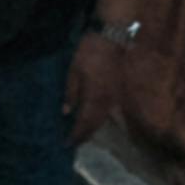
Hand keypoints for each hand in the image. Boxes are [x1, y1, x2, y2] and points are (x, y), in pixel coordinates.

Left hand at [63, 32, 146, 149]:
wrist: (112, 39)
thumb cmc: (89, 53)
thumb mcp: (74, 70)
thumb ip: (71, 92)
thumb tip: (66, 112)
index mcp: (94, 99)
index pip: (85, 124)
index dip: (76, 135)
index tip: (67, 144)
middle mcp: (106, 103)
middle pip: (95, 125)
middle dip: (85, 135)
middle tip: (74, 142)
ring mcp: (114, 98)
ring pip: (103, 120)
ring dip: (92, 128)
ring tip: (81, 133)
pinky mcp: (117, 92)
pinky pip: (107, 111)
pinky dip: (99, 118)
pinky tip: (92, 117)